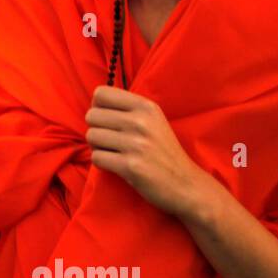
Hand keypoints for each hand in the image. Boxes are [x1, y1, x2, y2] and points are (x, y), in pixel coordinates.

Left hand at [85, 86, 211, 222]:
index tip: (106, 120)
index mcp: (146, 106)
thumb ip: (127, 109)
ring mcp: (136, 144)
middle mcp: (141, 121)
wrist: (185, 184)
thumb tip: (94, 104)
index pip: (101, 93)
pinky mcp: (130, 165)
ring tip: (114, 153)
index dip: (97, 107)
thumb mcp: (153, 121)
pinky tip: (116, 165)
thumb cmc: (162, 152)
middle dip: (96, 129)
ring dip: (97, 147)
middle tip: (110, 141)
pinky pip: (96, 158)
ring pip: (92, 136)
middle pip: (92, 115)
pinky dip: (101, 163)